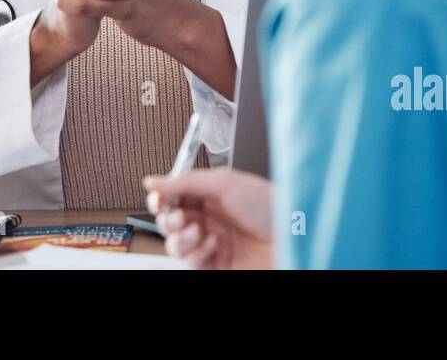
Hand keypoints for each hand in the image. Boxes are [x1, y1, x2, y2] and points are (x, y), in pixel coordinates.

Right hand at [143, 169, 274, 269]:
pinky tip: (213, 244)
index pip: (175, 196)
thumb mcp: (225, 183)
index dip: (163, 197)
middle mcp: (210, 218)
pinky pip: (190, 262)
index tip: (158, 198)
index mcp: (211, 195)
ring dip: (181, 237)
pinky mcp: (215, 264)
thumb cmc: (270, 207)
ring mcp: (211, 243)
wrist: (292, 237)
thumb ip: (185, 182)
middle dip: (169, 218)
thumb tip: (154, 181)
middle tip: (178, 216)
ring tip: (198, 230)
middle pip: (170, 221)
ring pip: (175, 244)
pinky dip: (197, 252)